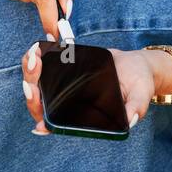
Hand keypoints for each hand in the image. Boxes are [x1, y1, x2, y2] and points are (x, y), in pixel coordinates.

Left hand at [21, 43, 167, 133]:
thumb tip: (130, 121)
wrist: (137, 65)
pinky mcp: (65, 72)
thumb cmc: (139, 85)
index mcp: (84, 116)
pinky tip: (38, 48)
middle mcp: (70, 105)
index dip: (43, 118)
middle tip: (34, 66)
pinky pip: (45, 68)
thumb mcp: (141, 95)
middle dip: (32, 87)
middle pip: (41, 104)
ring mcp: (65, 88)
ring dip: (30, 71)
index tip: (36, 99)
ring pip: (38, 85)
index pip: (57, 123)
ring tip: (34, 54)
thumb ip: (135, 108)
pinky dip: (37, 59)